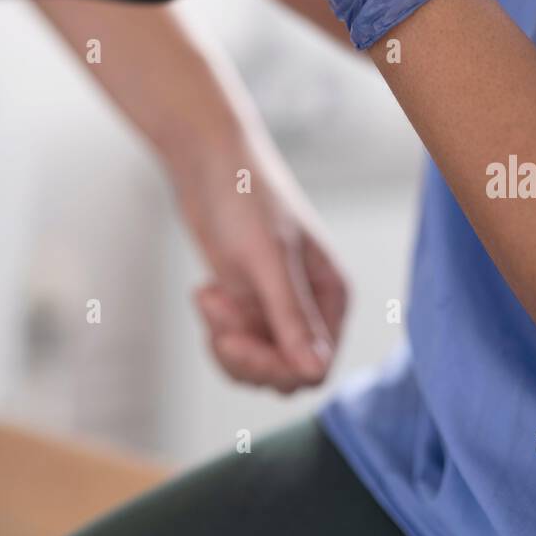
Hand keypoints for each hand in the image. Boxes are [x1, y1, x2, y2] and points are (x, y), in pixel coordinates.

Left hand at [173, 142, 347, 392]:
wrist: (208, 162)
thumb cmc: (246, 197)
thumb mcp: (268, 259)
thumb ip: (291, 318)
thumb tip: (314, 373)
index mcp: (331, 295)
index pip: (314, 367)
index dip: (272, 366)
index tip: (231, 341)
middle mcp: (310, 307)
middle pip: (283, 374)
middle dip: (244, 352)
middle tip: (215, 309)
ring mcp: (276, 307)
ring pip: (254, 364)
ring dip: (225, 338)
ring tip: (208, 294)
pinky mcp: (248, 303)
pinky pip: (234, 344)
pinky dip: (215, 327)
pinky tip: (204, 290)